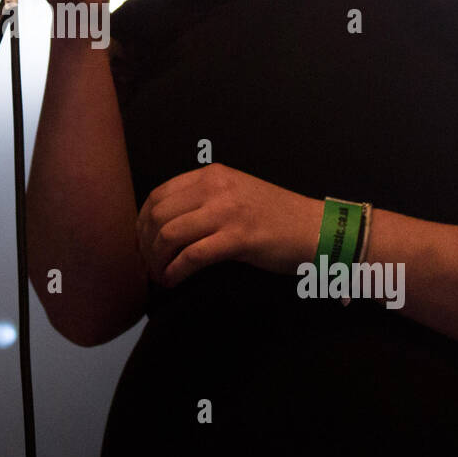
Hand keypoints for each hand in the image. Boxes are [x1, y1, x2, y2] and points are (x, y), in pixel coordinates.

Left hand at [136, 163, 320, 286]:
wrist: (316, 228)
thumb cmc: (275, 216)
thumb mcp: (234, 193)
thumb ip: (202, 199)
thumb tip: (162, 224)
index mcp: (211, 175)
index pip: (158, 194)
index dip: (141, 222)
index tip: (141, 242)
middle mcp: (215, 188)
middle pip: (158, 216)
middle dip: (145, 245)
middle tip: (147, 265)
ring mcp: (227, 212)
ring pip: (170, 235)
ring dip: (157, 261)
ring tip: (159, 275)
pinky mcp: (239, 238)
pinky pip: (193, 256)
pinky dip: (176, 271)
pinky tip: (173, 281)